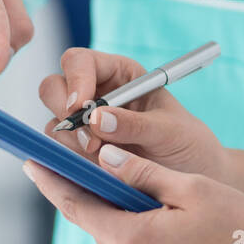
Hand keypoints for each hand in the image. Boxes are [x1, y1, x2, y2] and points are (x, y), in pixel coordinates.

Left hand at [23, 145, 243, 243]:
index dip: (52, 180)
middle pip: (100, 226)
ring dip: (131, 229)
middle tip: (136, 184)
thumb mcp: (194, 190)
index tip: (31, 161)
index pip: (76, 205)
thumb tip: (103, 157)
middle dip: (109, 202)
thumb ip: (142, 174)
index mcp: (132, 241)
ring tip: (174, 221)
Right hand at [40, 48, 228, 180]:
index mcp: (119, 74)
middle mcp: (95, 94)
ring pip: (54, 121)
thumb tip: (96, 119)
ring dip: (70, 142)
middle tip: (90, 141)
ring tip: (103, 158)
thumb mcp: (170, 131)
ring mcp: (82, 124)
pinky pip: (57, 150)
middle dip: (65, 113)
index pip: (80, 62)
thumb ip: (135, 124)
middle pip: (54, 87)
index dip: (75, 80)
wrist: (190, 181)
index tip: (80, 107)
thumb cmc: (187, 145)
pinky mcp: (77, 150)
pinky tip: (96, 168)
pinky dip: (70, 159)